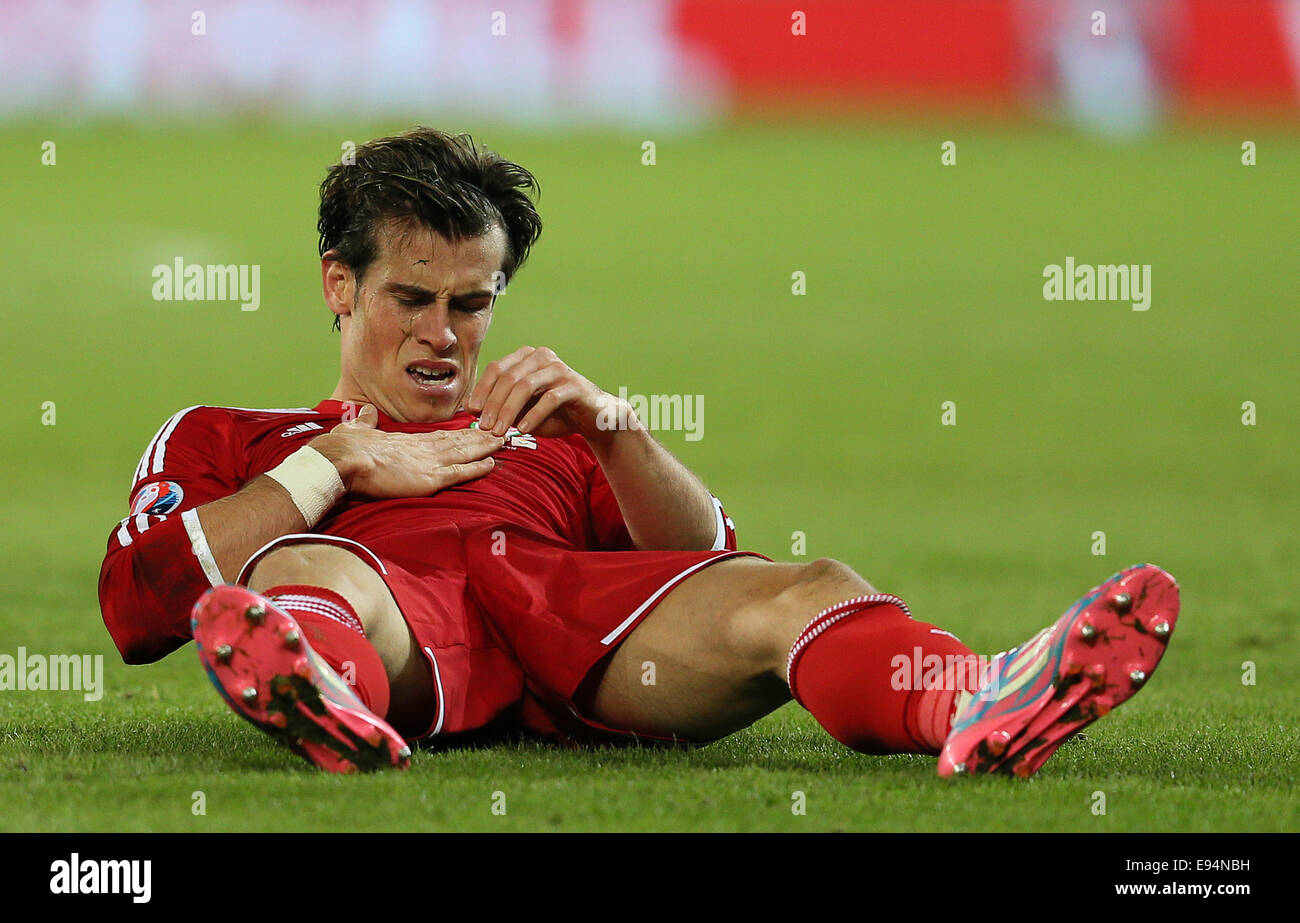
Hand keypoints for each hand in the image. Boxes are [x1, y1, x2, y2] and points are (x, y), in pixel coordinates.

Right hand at [310, 404, 503, 496]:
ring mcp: (427, 463)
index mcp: (406, 440)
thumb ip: (365, 422)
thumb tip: (367, 412)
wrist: (342, 460)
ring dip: (485, 447)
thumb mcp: (355, 429)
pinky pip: (459, 473)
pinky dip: (477, 468)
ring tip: (503, 440)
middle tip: (500, 429)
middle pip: (458, 441)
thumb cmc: (344, 449)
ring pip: (464, 453)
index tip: (474, 428)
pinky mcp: (429, 479)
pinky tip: (492, 464)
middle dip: (479, 436)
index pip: (439, 436)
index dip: (459, 433)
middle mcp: (422, 448)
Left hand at [465, 346, 618, 440]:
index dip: (481, 390)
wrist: (593, 418)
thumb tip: (473, 410)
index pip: (496, 368)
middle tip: (484, 427)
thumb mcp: (523, 409)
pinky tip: (524, 430)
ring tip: (499, 431)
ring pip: (525, 386)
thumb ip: (502, 405)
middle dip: (493, 404)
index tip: (472, 411)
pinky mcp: (574, 385)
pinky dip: (534, 415)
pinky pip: (549, 399)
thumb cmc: (555, 413)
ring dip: (508, 411)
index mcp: (526, 357)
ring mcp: (559, 369)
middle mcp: (541, 357)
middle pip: (508, 378)